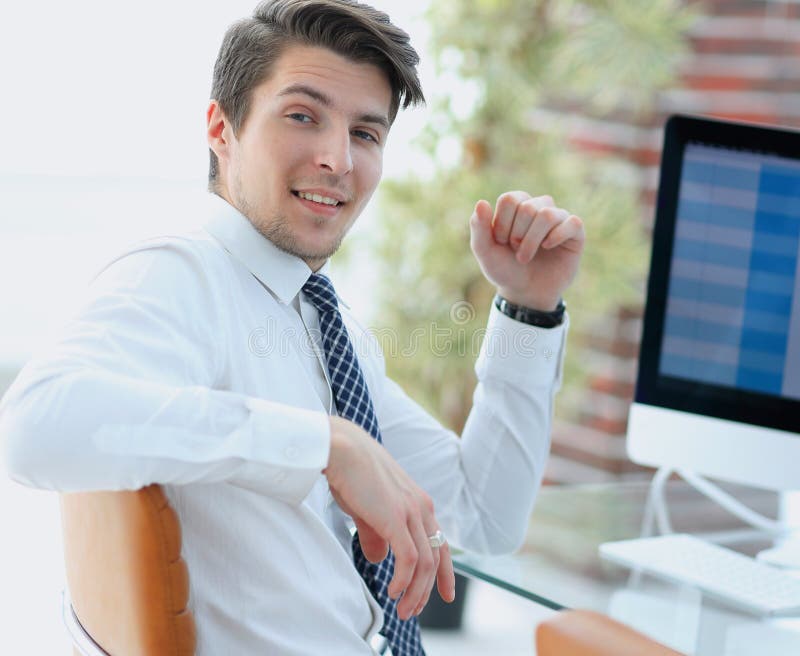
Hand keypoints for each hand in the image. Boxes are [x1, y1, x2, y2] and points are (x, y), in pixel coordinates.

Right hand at [324, 417, 455, 619]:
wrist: (340, 449)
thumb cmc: (350, 473)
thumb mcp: (368, 507)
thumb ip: (376, 533)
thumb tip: (378, 558)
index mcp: (418, 501)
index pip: (439, 542)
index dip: (445, 570)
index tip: (445, 593)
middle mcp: (422, 506)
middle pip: (436, 556)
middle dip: (428, 589)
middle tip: (414, 611)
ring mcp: (411, 511)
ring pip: (425, 563)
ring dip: (415, 591)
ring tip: (403, 610)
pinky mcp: (396, 518)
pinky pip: (409, 558)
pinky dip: (404, 580)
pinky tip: (394, 591)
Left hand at [470, 192, 584, 310]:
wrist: (525, 293)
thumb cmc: (505, 269)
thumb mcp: (485, 251)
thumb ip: (478, 227)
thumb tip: (481, 202)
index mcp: (517, 205)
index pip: (509, 199)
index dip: (501, 223)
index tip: (500, 242)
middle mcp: (539, 206)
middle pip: (527, 207)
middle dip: (516, 235)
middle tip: (515, 251)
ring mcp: (559, 218)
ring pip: (547, 214)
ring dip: (532, 241)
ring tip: (525, 257)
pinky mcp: (575, 232)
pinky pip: (573, 223)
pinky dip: (557, 236)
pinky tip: (547, 247)